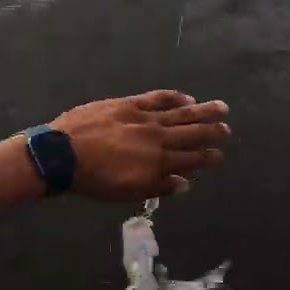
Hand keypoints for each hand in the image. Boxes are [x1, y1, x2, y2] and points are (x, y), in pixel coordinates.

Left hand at [49, 90, 230, 200]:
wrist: (62, 154)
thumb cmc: (93, 180)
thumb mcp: (126, 192)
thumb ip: (158, 187)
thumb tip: (184, 183)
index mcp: (156, 163)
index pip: (190, 159)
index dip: (207, 157)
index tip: (220, 155)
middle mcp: (156, 139)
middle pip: (191, 133)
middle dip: (211, 132)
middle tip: (227, 129)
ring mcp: (143, 118)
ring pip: (180, 113)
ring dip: (202, 111)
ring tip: (221, 107)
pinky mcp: (129, 104)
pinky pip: (157, 98)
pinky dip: (175, 97)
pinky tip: (187, 97)